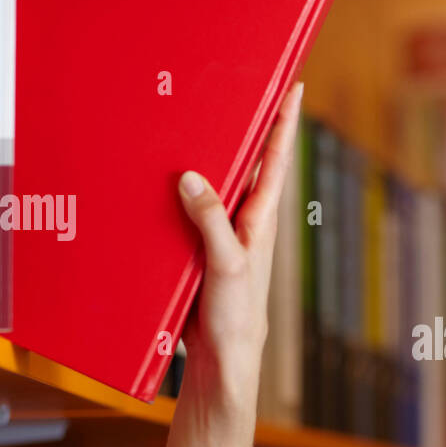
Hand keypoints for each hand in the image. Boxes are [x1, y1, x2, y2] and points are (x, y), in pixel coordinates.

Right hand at [177, 81, 303, 399]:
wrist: (219, 362)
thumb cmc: (236, 318)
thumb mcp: (227, 266)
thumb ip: (211, 221)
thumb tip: (191, 176)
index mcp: (259, 220)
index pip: (274, 160)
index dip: (284, 123)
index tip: (292, 85)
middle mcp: (242, 221)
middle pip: (243, 164)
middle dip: (243, 126)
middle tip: (236, 84)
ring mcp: (218, 234)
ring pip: (210, 185)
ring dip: (201, 155)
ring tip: (190, 116)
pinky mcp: (195, 250)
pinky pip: (183, 211)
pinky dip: (172, 192)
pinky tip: (153, 178)